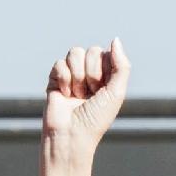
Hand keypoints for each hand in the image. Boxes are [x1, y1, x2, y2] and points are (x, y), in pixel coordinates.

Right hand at [42, 39, 128, 162]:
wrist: (71, 136)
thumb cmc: (95, 119)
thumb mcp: (117, 92)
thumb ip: (121, 65)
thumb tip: (115, 39)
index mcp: (105, 76)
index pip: (106, 53)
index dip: (104, 69)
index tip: (102, 89)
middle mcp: (88, 74)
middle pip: (91, 50)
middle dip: (91, 72)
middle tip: (89, 93)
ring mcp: (71, 76)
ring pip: (74, 53)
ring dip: (78, 75)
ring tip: (77, 94)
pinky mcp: (53, 80)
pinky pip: (59, 63)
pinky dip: (63, 78)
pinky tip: (64, 94)